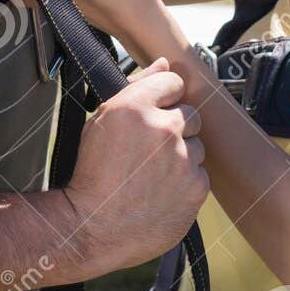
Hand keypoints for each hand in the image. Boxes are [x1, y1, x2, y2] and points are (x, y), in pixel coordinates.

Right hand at [62, 58, 208, 270]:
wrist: (89, 228)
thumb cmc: (91, 173)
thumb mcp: (102, 121)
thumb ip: (137, 86)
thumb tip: (165, 62)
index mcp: (135, 105)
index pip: (173, 82)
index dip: (163, 98)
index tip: (152, 115)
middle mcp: (164, 128)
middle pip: (191, 114)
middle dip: (175, 129)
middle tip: (149, 152)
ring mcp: (183, 160)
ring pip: (197, 146)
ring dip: (182, 157)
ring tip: (152, 176)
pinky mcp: (196, 188)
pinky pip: (200, 175)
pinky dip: (185, 183)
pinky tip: (160, 193)